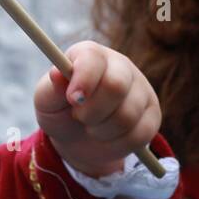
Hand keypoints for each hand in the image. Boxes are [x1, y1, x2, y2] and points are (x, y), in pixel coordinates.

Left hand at [33, 41, 160, 178]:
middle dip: (92, 111)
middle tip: (79, 117)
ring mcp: (141, 89)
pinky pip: (139, 134)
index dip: (84, 79)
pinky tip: (107, 137)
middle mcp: (121, 66)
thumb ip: (51, 87)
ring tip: (91, 127)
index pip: (93, 58)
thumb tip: (57, 74)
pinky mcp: (153, 115)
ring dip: (101, 131)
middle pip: (116, 86)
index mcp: (92, 55)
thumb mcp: (46, 101)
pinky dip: (116, 144)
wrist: (77, 140)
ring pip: (127, 115)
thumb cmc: (60, 112)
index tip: (73, 99)